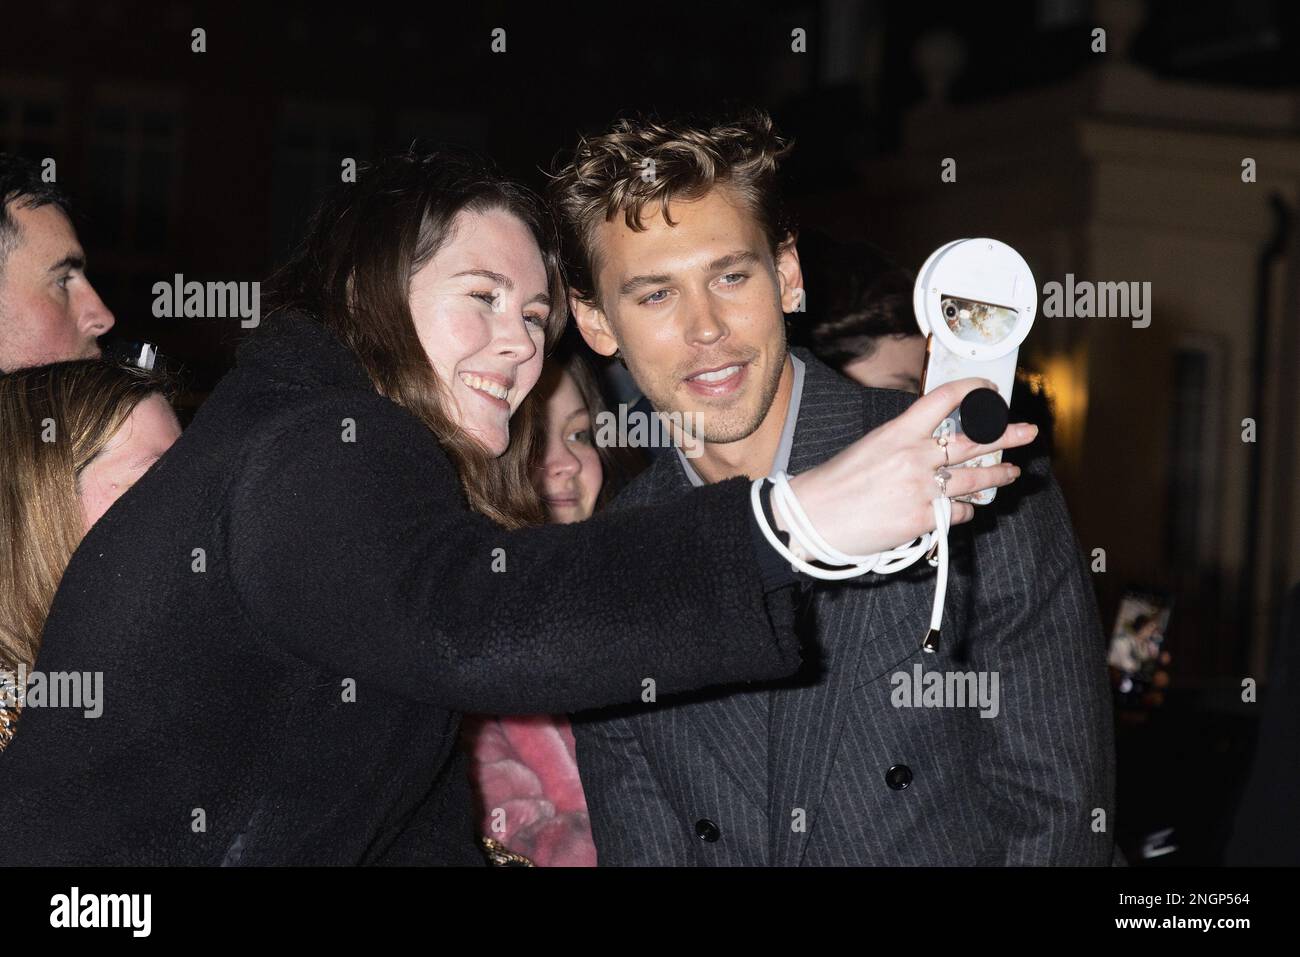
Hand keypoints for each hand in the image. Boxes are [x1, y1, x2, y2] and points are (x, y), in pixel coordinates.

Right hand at [784, 377, 1037, 556]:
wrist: (813, 517)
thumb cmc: (835, 483)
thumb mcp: (870, 447)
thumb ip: (906, 444)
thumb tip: (937, 448)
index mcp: (898, 432)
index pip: (945, 399)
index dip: (973, 390)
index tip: (989, 389)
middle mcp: (915, 456)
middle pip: (975, 441)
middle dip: (1007, 435)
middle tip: (1028, 432)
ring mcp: (922, 488)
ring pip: (976, 479)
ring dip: (998, 476)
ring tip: (1011, 473)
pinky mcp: (923, 519)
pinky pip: (960, 511)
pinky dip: (965, 510)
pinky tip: (965, 508)